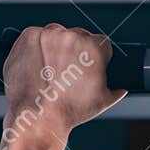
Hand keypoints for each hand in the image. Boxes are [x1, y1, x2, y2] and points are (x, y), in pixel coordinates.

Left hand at [2, 23, 122, 135]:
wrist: (37, 115)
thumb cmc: (69, 110)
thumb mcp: (101, 102)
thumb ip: (114, 91)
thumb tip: (121, 90)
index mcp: (94, 48)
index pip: (101, 41)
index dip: (97, 55)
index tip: (89, 64)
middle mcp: (72, 36)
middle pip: (78, 35)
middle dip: (76, 50)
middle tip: (69, 70)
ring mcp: (48, 34)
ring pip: (57, 34)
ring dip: (56, 46)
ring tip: (52, 69)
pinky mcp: (28, 36)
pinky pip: (37, 36)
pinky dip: (37, 48)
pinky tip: (38, 65)